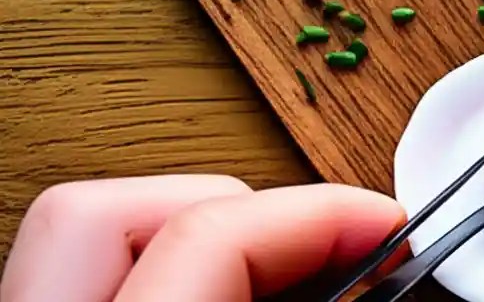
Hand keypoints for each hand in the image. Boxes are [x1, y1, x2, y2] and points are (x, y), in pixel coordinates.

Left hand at [0, 176, 404, 301]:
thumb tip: (378, 285)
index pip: (204, 238)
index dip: (317, 214)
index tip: (385, 226)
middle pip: (102, 211)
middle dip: (233, 206)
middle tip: (319, 243)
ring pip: (82, 246)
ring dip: (191, 234)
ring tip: (276, 271)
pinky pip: (87, 293)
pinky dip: (164, 281)